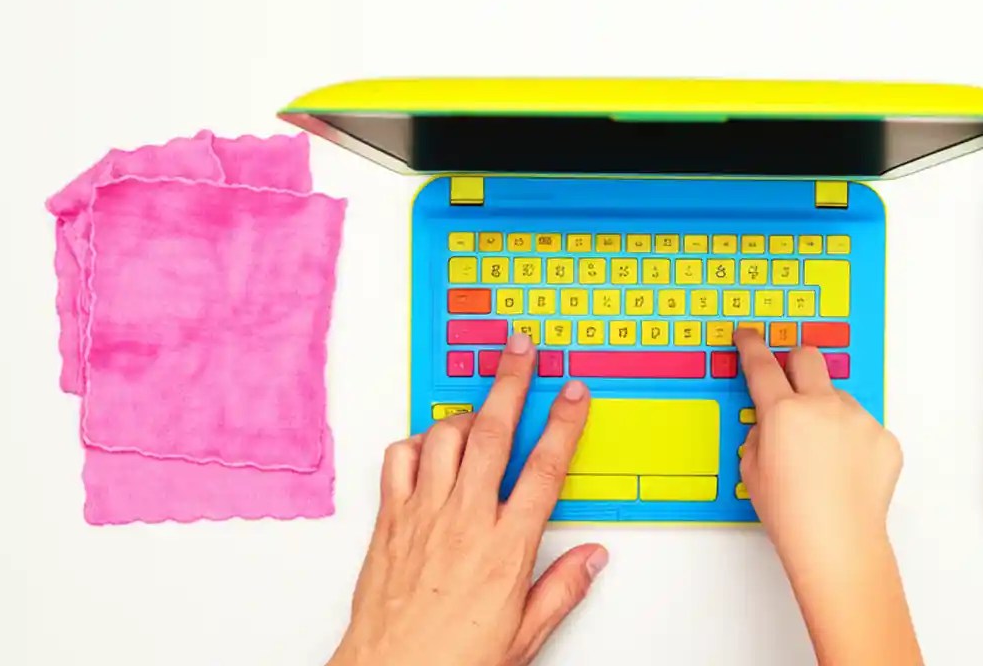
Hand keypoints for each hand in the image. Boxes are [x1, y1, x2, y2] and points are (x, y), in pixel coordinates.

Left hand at [329, 333, 607, 665]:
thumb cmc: (452, 660)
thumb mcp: (525, 635)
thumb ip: (562, 589)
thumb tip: (592, 559)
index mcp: (507, 546)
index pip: (544, 468)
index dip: (563, 423)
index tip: (573, 393)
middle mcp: (465, 519)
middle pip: (493, 432)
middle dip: (512, 381)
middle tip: (520, 348)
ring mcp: (423, 513)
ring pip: (444, 437)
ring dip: (466, 411)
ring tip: (483, 404)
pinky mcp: (390, 519)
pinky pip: (400, 460)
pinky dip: (417, 442)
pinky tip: (430, 445)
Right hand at [734, 329, 920, 665]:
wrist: (837, 543)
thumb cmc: (792, 515)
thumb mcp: (751, 471)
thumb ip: (759, 434)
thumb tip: (771, 423)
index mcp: (783, 412)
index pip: (761, 364)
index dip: (751, 345)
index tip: (749, 335)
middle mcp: (822, 406)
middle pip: (808, 357)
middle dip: (794, 360)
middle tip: (789, 379)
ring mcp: (858, 419)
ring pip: (838, 396)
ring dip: (827, 410)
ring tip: (822, 455)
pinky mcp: (884, 438)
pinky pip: (864, 427)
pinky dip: (853, 441)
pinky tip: (845, 470)